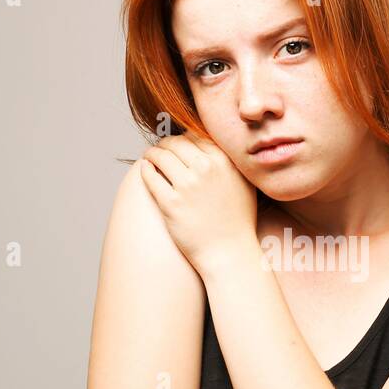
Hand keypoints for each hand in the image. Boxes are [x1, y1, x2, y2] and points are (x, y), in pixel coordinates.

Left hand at [138, 131, 258, 276]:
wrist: (230, 252)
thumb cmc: (238, 221)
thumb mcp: (243, 183)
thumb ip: (228, 161)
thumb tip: (208, 144)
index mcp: (223, 160)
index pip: (195, 136)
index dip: (183, 139)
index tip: (177, 145)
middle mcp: (205, 169)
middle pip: (175, 143)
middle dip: (165, 144)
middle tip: (159, 150)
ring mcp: (186, 186)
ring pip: (160, 156)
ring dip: (152, 154)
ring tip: (150, 157)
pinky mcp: (170, 203)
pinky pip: (150, 177)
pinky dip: (146, 170)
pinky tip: (146, 170)